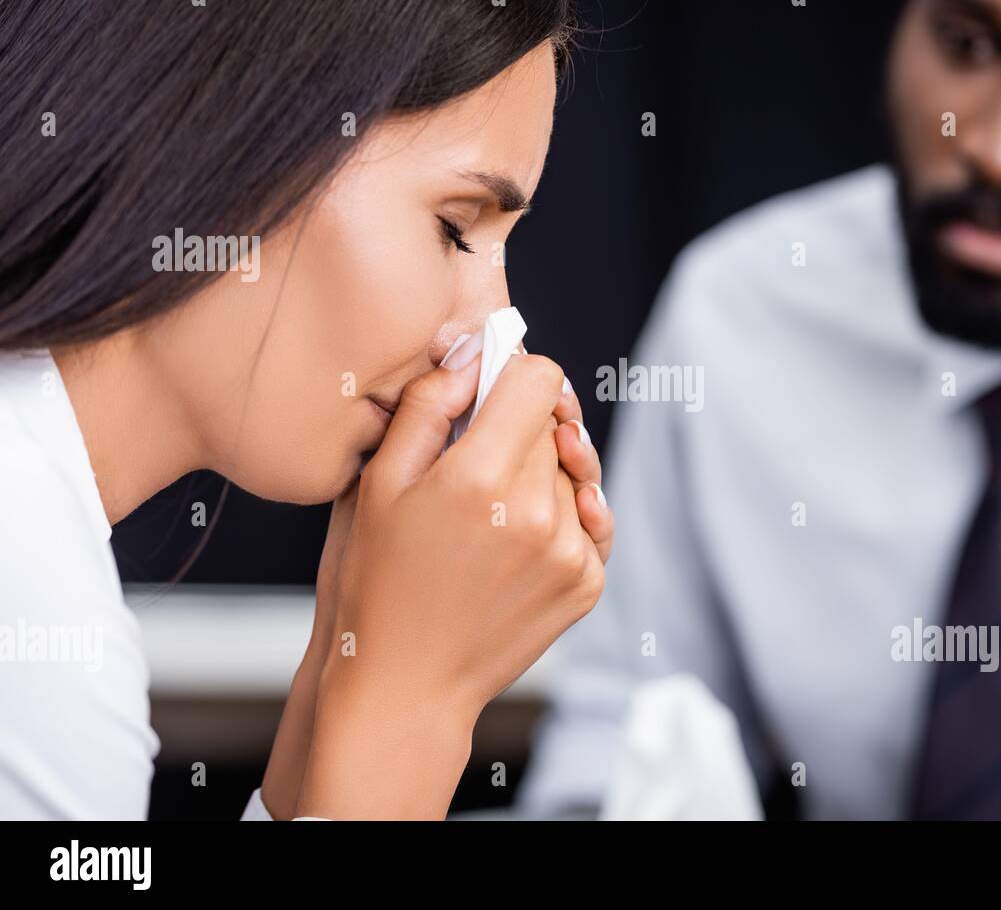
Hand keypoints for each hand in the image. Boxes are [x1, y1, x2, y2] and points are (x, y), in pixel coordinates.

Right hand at [293, 351, 608, 818]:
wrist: (403, 686)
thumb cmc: (376, 581)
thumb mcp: (378, 483)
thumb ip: (429, 404)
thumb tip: (473, 348)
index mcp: (481, 478)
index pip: (541, 378)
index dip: (512, 375)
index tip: (487, 394)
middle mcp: (538, 512)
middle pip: (556, 424)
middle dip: (519, 429)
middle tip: (473, 468)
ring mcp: (570, 553)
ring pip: (574, 472)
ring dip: (541, 478)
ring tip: (487, 517)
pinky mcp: (587, 584)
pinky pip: (590, 520)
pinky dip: (560, 520)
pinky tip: (514, 543)